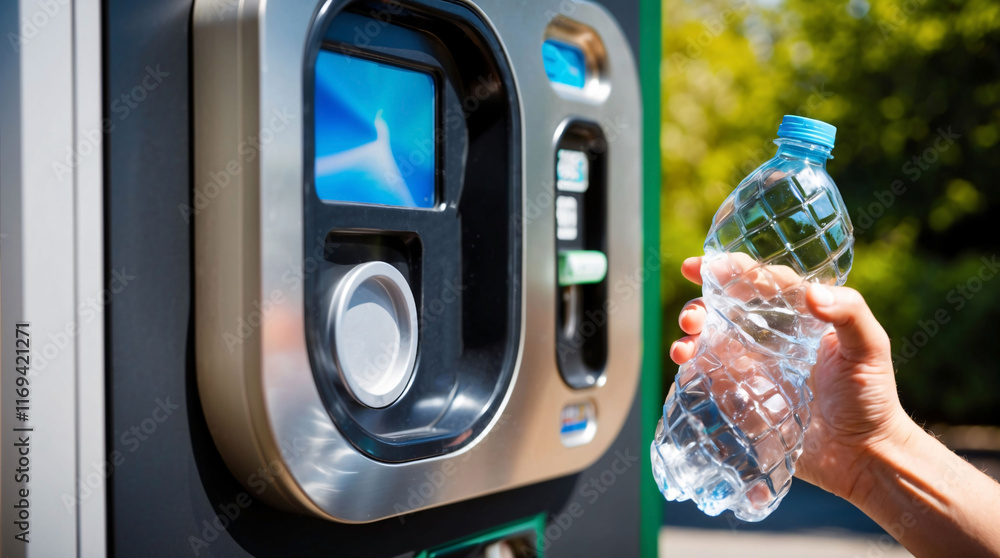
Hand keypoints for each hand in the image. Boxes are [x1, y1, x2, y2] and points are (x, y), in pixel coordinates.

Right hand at [670, 256, 914, 500]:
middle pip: (725, 309)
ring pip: (709, 339)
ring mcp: (754, 367)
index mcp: (798, 316)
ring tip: (682, 347)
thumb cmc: (871, 398)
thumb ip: (849, 313)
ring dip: (689, 336)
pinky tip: (685, 365)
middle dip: (700, 304)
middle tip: (691, 317)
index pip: (760, 283)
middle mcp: (771, 337)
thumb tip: (811, 293)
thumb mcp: (869, 348)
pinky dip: (690, 366)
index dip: (730, 269)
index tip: (702, 267)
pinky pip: (707, 375)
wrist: (862, 457)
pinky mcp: (742, 397)